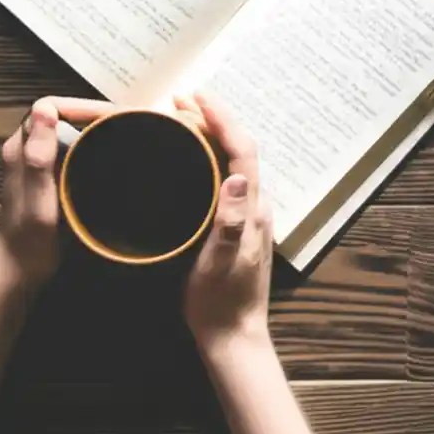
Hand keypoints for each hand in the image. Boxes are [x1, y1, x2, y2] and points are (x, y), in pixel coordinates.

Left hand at [0, 96, 117, 286]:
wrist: (21, 268)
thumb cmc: (30, 237)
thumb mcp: (38, 198)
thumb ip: (39, 156)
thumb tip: (45, 106)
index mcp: (20, 147)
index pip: (50, 106)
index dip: (81, 106)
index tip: (113, 116)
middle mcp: (27, 149)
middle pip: (61, 115)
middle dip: (92, 115)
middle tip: (127, 125)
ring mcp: (37, 162)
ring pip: (67, 131)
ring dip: (94, 129)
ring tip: (126, 136)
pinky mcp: (49, 175)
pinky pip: (72, 149)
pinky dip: (92, 147)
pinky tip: (112, 158)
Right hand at [181, 93, 273, 348]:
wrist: (234, 337)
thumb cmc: (219, 303)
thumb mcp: (217, 263)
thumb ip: (227, 222)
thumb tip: (233, 178)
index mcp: (251, 211)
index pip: (242, 150)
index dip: (221, 118)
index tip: (196, 96)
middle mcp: (256, 208)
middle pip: (239, 150)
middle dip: (212, 120)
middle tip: (177, 104)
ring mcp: (250, 218)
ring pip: (234, 164)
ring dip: (211, 137)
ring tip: (180, 122)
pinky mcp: (241, 228)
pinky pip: (228, 180)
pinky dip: (210, 160)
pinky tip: (192, 162)